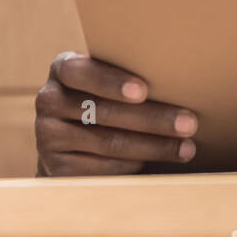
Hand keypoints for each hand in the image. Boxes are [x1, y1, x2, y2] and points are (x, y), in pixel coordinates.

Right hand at [35, 52, 198, 175]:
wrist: (70, 139)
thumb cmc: (107, 98)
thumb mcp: (110, 81)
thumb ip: (131, 77)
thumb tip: (184, 81)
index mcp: (64, 68)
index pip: (82, 71)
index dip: (112, 82)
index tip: (142, 91)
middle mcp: (49, 99)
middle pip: (104, 111)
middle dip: (153, 118)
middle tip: (189, 123)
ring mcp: (47, 135)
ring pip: (109, 142)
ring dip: (154, 146)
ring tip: (187, 147)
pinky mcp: (56, 167)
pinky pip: (101, 168)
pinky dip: (134, 166)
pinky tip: (158, 164)